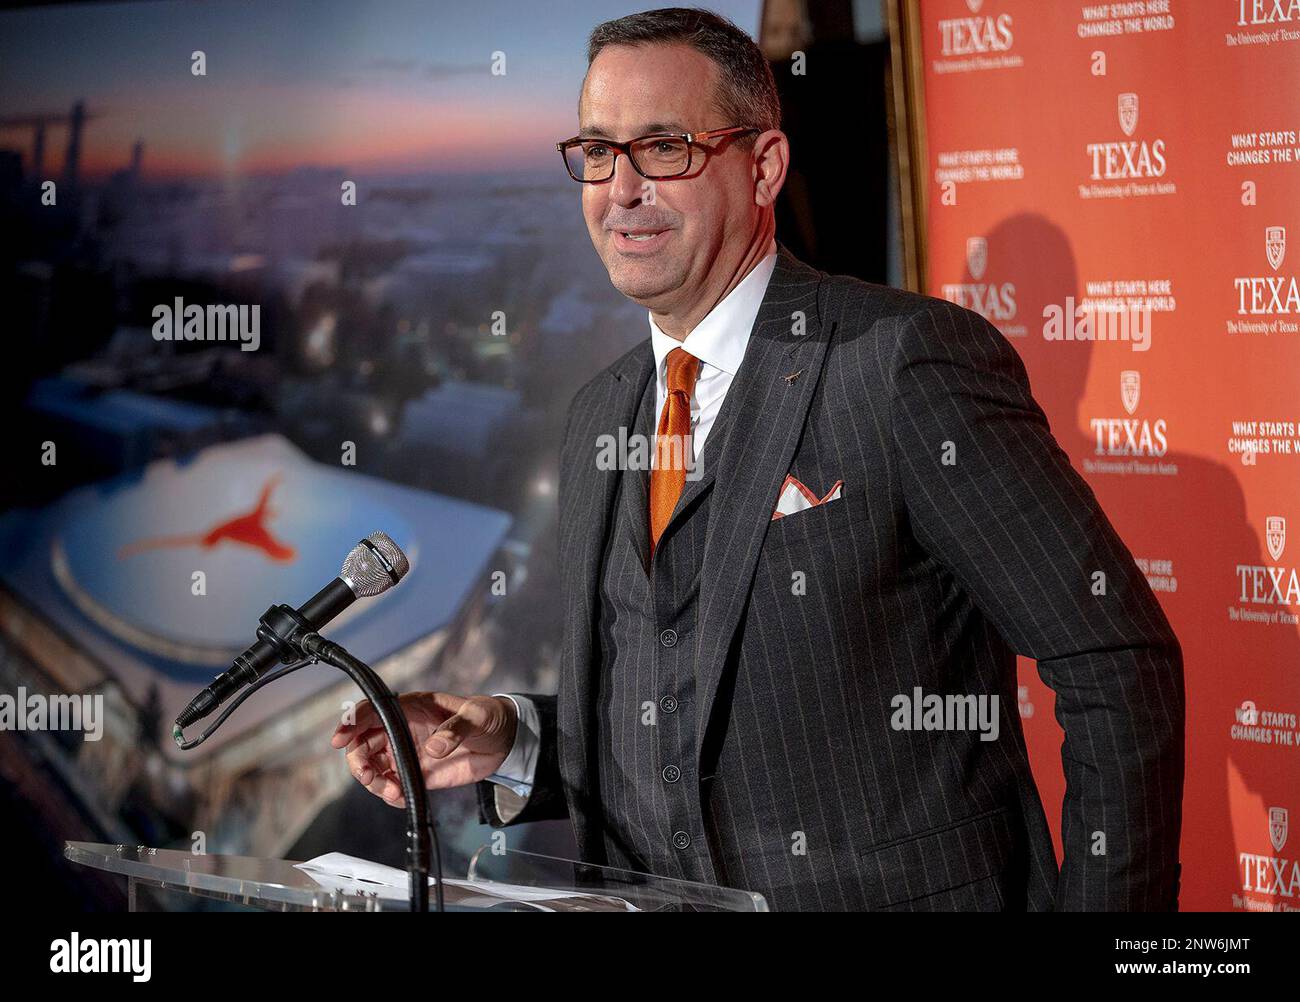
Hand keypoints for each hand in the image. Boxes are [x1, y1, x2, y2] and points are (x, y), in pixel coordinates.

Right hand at [330, 692, 517, 807]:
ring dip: (373, 782)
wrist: (502, 741)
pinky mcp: (415, 773)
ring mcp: (406, 752)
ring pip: (372, 767)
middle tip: (369, 776)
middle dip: (358, 761)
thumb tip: (435, 747)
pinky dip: (389, 794)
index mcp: (411, 707)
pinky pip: (391, 785)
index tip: (340, 739)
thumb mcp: (476, 716)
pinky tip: (400, 797)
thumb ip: (455, 729)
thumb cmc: (486, 716)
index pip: (373, 711)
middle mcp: (402, 729)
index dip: (352, 722)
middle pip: (363, 743)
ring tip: (392, 791)